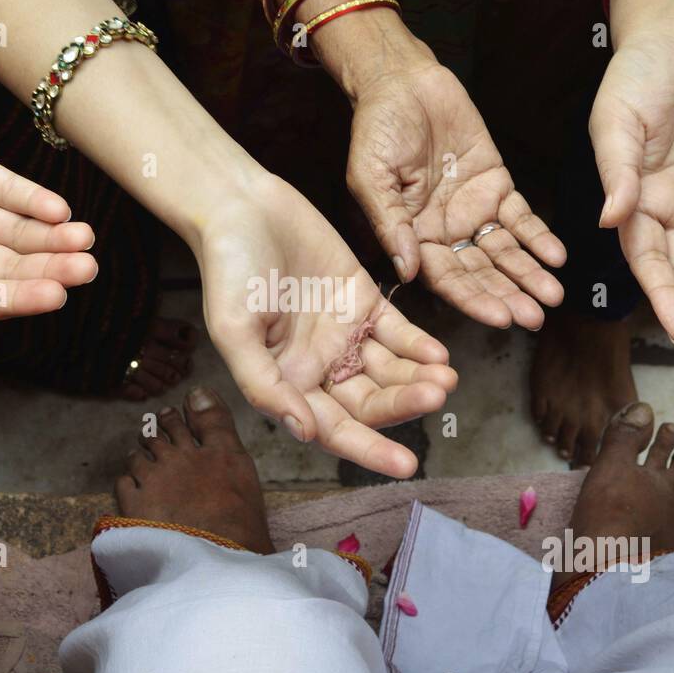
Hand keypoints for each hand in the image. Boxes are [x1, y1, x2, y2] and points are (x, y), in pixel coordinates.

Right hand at [0, 106, 97, 345]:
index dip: (17, 298)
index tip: (53, 297)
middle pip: (11, 267)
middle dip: (49, 270)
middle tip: (84, 270)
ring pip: (20, 230)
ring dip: (53, 237)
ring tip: (83, 239)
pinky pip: (8, 187)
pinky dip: (34, 198)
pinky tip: (58, 210)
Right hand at [199, 178, 456, 477]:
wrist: (241, 206)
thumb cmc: (226, 270)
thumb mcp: (234, 332)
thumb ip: (265, 385)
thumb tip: (304, 432)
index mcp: (288, 383)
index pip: (335, 430)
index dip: (370, 450)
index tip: (406, 466)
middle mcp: (320, 366)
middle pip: (371, 402)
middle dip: (404, 404)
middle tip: (436, 397)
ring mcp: (345, 334)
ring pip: (391, 370)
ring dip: (419, 378)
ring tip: (446, 379)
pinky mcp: (363, 300)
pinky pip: (398, 332)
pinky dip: (420, 345)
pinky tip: (438, 354)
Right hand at [347, 55, 565, 328]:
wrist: (403, 82)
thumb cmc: (376, 128)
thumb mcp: (371, 178)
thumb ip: (391, 225)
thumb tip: (406, 272)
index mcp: (412, 237)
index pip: (445, 279)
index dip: (473, 299)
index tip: (500, 319)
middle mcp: (444, 232)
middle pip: (480, 272)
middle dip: (507, 295)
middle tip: (534, 318)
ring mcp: (472, 210)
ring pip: (505, 251)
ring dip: (528, 274)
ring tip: (552, 296)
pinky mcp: (496, 185)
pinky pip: (521, 217)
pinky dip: (539, 237)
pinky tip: (556, 256)